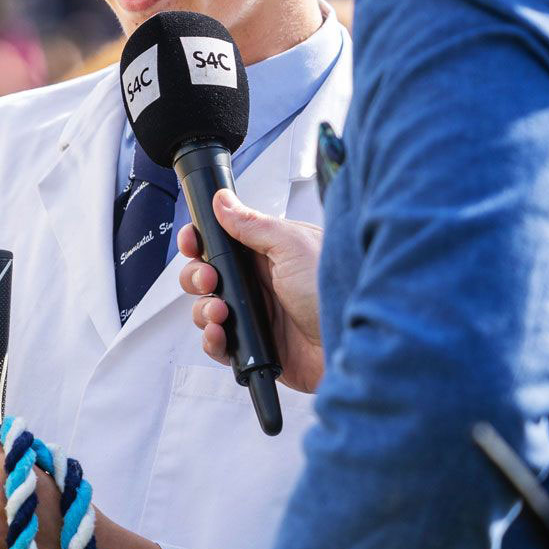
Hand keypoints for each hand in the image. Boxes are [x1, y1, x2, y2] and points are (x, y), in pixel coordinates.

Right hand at [176, 189, 325, 391]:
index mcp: (268, 253)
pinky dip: (211, 340)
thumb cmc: (336, 289)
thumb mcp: (292, 245)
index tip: (192, 242)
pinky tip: (221, 334)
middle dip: (197, 276)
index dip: (201, 242)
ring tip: (219, 312)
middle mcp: (260, 283)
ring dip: (203, 310)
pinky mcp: (256, 347)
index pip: (223, 242)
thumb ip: (253, 224)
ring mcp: (257, 316)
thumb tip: (223, 201)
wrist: (356, 342)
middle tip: (209, 280)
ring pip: (208, 310)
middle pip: (207, 275)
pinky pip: (220, 345)